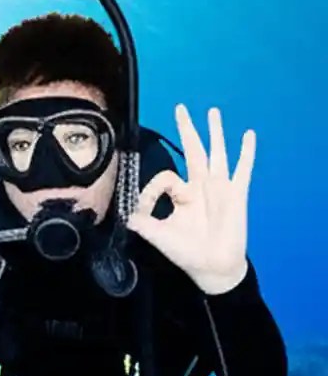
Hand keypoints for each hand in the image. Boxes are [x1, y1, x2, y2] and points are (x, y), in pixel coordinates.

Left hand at [126, 104, 253, 294]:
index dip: (151, 191)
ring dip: (214, 132)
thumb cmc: (187, 252)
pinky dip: (246, 152)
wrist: (212, 267)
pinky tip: (249, 135)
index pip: (165, 177)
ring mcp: (219, 188)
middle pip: (192, 150)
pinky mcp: (235, 194)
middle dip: (186, 129)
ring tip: (212, 111)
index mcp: (181, 194)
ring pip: (216, 153)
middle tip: (180, 108)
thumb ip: (142, 223)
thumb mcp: (157, 236)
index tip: (145, 209)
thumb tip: (127, 214)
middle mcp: (199, 186)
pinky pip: (242, 169)